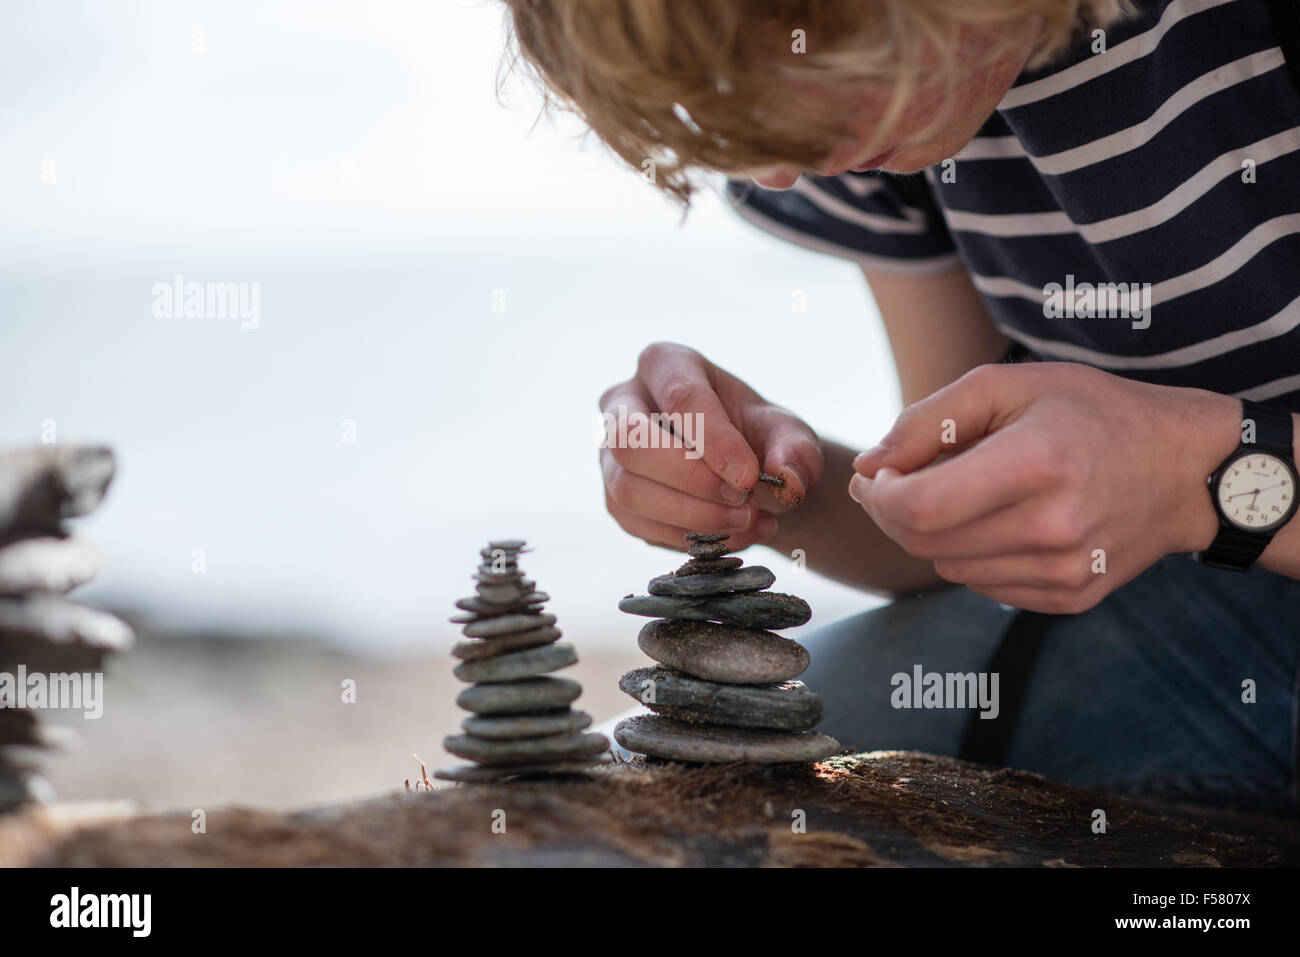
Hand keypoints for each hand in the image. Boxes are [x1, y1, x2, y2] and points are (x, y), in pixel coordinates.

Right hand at [599, 342, 823, 550]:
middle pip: (629, 440)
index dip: (714, 441)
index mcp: (666, 364)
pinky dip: (687, 538)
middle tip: (742, 501)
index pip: (681, 397)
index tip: (748, 478)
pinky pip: (636, 524)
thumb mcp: (789, 434)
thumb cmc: (758, 437)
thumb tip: (788, 482)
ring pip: (626, 489)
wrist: (745, 473)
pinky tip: (730, 535)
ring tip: (746, 523)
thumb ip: (797, 452)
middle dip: (689, 478)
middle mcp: (623, 403)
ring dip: (691, 516)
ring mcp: (609, 453)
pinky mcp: (614, 498)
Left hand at [849, 362, 1238, 613]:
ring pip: (948, 567)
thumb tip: (868, 467)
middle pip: (924, 543)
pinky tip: (999, 519)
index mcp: (1035, 465)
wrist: (1185, 468)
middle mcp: (1052, 529)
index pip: (918, 508)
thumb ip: (927, 421)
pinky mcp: (1070, 598)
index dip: (880, 496)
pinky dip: (972, 554)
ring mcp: (1064, 572)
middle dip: (893, 513)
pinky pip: (983, 585)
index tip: (878, 474)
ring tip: (964, 491)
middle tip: (898, 480)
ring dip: (935, 533)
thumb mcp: (1009, 385)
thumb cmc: (1090, 414)